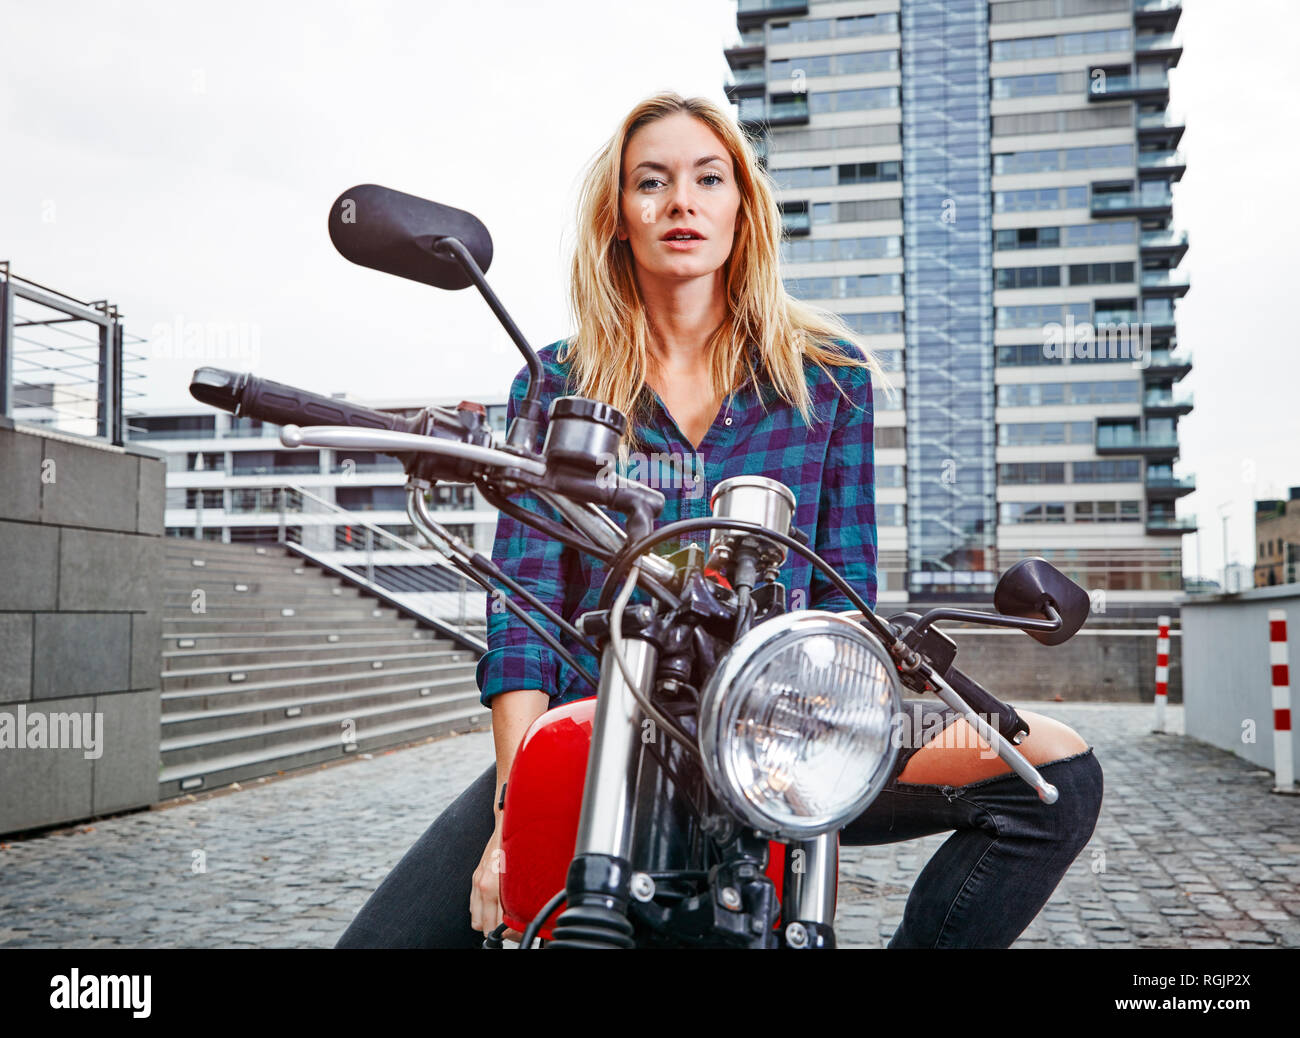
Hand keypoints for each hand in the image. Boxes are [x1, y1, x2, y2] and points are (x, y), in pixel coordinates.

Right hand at [470, 817, 522, 941]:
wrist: (507, 823)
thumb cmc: (520, 845)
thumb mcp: (525, 873)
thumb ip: (524, 895)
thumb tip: (528, 913)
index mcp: (495, 887)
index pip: (498, 925)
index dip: (510, 934)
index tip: (517, 931)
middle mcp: (483, 886)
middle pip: (486, 926)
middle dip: (499, 932)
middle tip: (512, 931)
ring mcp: (477, 882)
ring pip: (477, 920)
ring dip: (488, 924)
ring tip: (502, 924)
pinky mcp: (475, 877)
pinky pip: (473, 906)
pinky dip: (481, 913)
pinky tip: (492, 911)